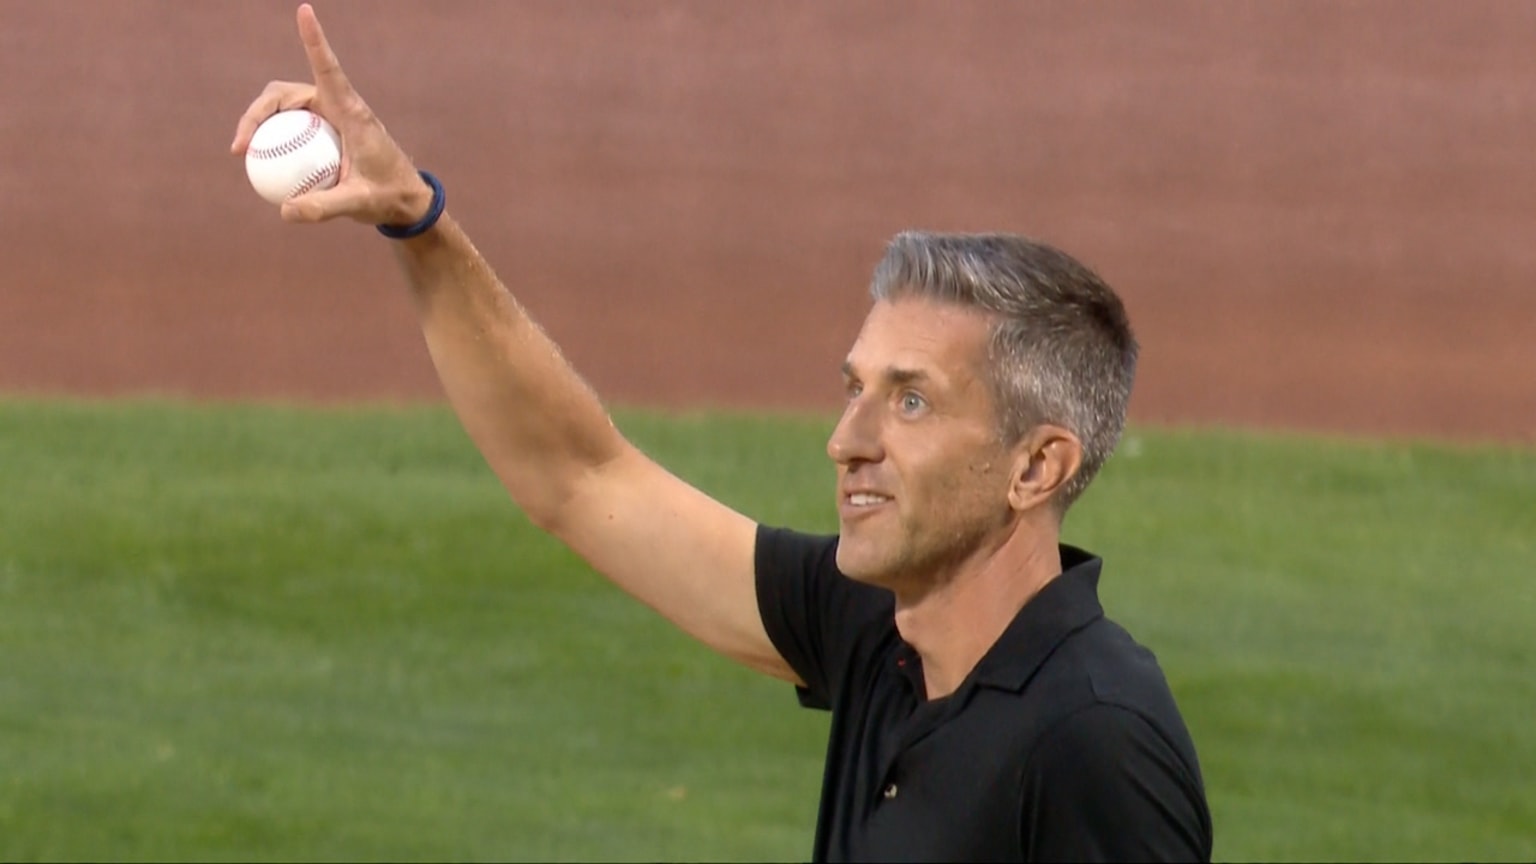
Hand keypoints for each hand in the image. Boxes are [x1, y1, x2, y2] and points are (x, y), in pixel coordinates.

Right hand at [231, 3, 432, 225]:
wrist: (406, 202)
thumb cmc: (388, 197)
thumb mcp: (358, 204)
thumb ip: (324, 207)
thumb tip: (285, 211)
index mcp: (352, 113)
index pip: (328, 69)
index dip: (315, 40)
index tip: (305, 10)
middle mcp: (338, 109)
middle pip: (285, 93)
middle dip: (257, 111)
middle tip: (240, 147)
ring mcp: (329, 120)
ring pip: (284, 109)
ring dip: (260, 124)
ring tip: (242, 152)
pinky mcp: (325, 133)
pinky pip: (291, 129)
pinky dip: (273, 140)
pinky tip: (260, 165)